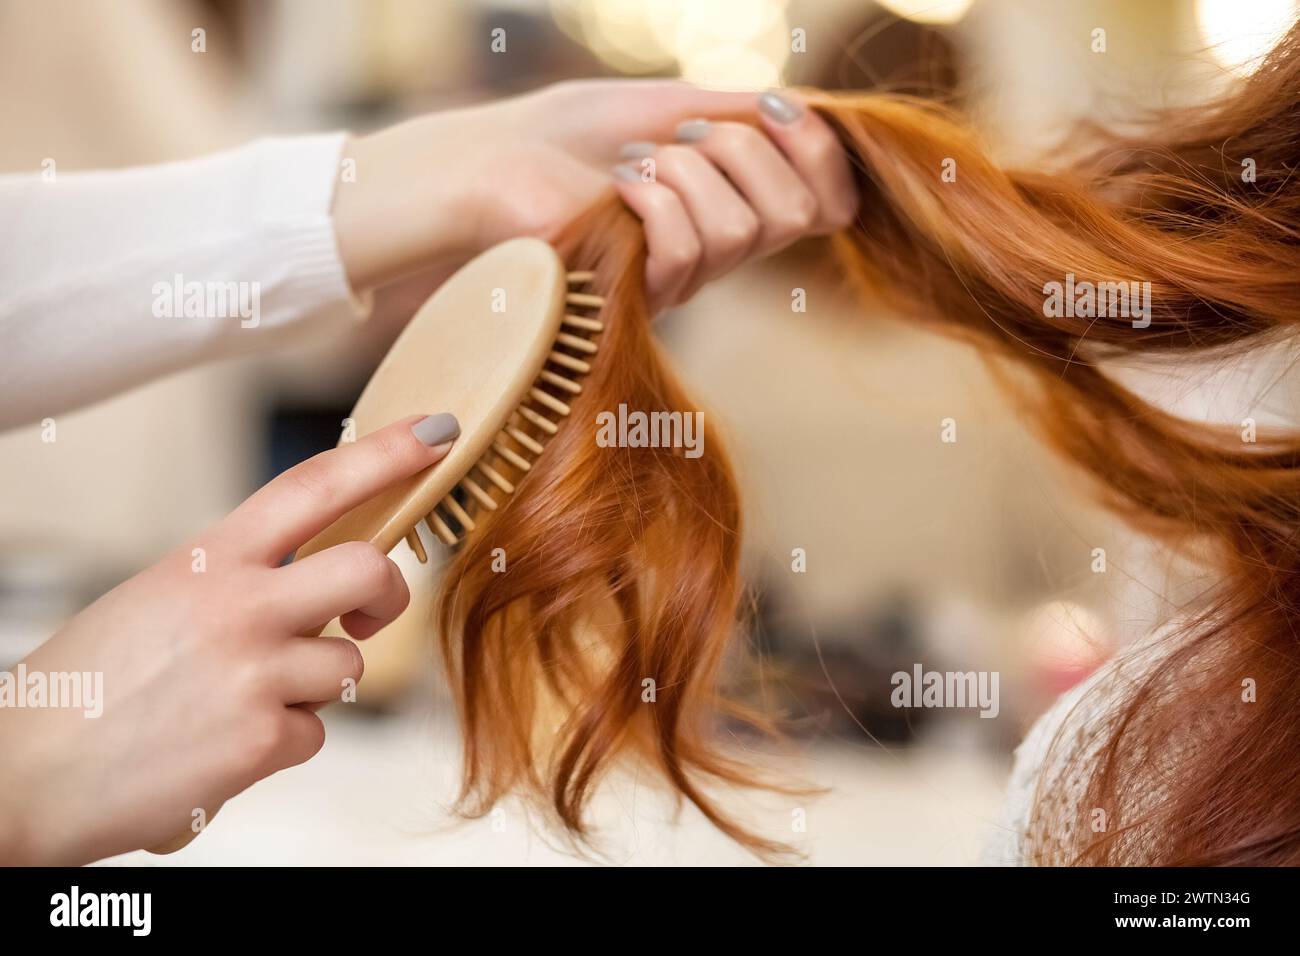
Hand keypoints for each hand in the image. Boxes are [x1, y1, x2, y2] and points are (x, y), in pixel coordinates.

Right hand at [0, 414, 458, 864]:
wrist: (23, 775)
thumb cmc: (90, 687)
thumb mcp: (159, 598)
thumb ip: (238, 580)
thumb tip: (317, 580)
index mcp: (208, 559)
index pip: (314, 486)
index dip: (386, 454)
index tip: (437, 432)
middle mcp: (239, 605)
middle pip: (369, 570)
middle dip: (386, 595)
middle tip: (367, 616)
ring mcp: (256, 671)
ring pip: (346, 667)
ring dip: (309, 690)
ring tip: (235, 703)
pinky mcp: (263, 738)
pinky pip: (315, 733)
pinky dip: (278, 743)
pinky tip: (222, 746)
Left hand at [332, 81, 858, 312]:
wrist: (484, 169)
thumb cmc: (561, 137)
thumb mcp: (665, 106)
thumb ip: (740, 113)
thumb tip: (817, 110)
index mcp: (734, 203)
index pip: (829, 202)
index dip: (822, 153)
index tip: (775, 107)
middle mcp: (717, 252)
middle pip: (798, 213)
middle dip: (744, 149)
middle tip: (677, 135)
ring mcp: (680, 282)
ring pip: (744, 230)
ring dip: (688, 171)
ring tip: (631, 163)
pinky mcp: (639, 299)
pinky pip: (689, 251)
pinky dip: (656, 201)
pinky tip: (616, 188)